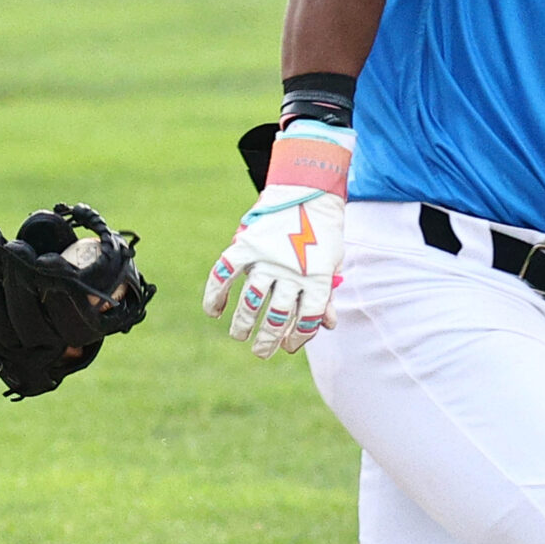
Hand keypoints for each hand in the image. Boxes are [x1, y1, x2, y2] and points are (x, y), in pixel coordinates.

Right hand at [204, 121, 353, 358]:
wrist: (310, 191)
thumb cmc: (323, 230)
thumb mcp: (332, 263)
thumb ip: (327, 294)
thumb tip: (327, 325)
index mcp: (318, 278)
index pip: (307, 320)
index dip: (298, 338)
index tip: (288, 348)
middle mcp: (292, 272)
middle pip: (278, 317)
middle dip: (268, 340)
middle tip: (260, 352)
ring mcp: (267, 259)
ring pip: (252, 302)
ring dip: (243, 324)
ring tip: (239, 335)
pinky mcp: (247, 245)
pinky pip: (225, 273)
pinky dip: (215, 294)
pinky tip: (212, 311)